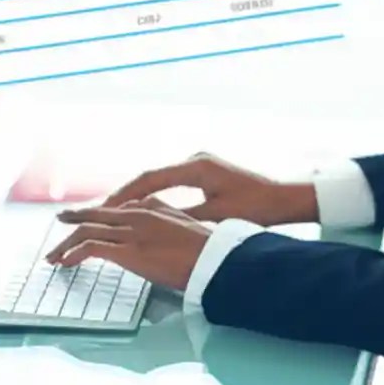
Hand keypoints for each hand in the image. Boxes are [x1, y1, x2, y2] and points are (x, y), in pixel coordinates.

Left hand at [44, 197, 210, 291]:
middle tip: (59, 223)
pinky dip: (74, 253)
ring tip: (54, 254)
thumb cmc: (205, 248)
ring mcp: (130, 232)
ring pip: (87, 231)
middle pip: (95, 215)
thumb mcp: (183, 222)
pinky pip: (91, 248)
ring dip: (67, 243)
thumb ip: (162, 214)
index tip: (81, 219)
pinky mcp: (126, 251)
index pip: (112, 208)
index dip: (93, 214)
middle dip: (73, 221)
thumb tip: (147, 210)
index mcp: (150, 206)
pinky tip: (66, 262)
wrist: (214, 261)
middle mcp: (135, 214)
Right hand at [102, 152, 317, 226]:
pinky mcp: (204, 172)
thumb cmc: (257, 207)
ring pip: (158, 179)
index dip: (125, 194)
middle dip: (124, 194)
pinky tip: (141, 207)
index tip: (104, 208)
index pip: (150, 179)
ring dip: (137, 194)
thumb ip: (183, 218)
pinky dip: (153, 194)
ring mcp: (199, 164)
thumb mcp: (217, 216)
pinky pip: (170, 182)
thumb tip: (150, 224)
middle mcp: (194, 160)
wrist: (284, 198)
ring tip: (113, 210)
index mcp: (196, 167)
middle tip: (99, 210)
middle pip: (150, 177)